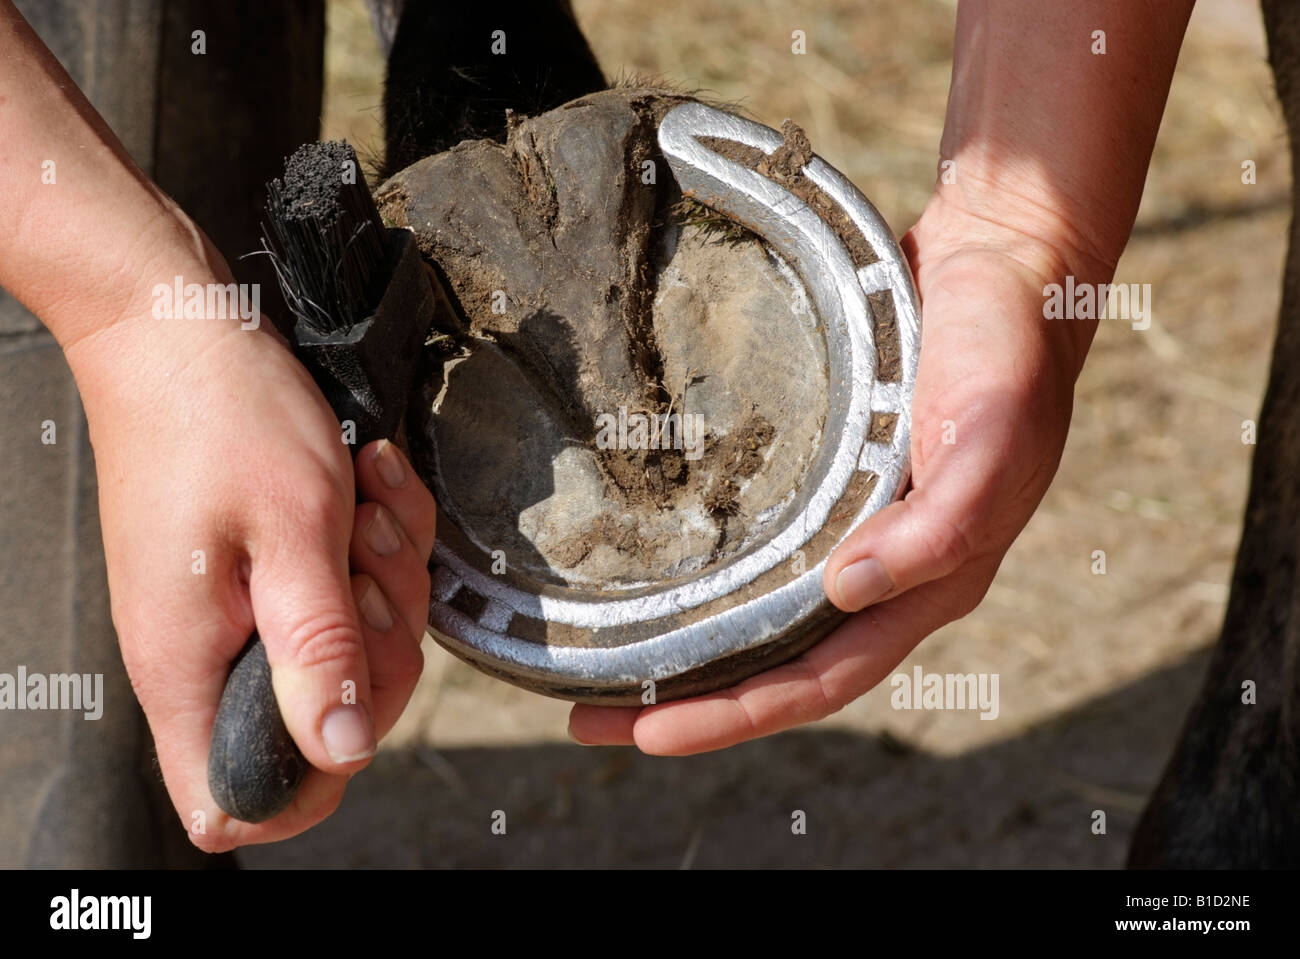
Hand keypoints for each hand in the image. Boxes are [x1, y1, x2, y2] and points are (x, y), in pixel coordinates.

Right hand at [67, 313, 434, 850]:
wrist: (181, 328)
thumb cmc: (224, 414)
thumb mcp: (294, 530)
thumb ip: (319, 646)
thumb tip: (340, 750)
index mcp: (190, 665)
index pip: (234, 798)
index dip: (310, 777)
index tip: (357, 692)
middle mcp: (208, 651)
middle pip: (327, 716)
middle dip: (383, 642)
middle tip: (370, 559)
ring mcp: (238, 610)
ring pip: (352, 646)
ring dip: (389, 575)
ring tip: (367, 504)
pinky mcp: (265, 570)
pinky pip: (346, 588)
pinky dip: (377, 542)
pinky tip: (370, 487)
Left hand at [567, 200, 1089, 750]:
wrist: (1005, 261)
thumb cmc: (1010, 352)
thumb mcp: (992, 438)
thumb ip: (939, 526)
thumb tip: (846, 592)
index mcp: (926, 584)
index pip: (822, 678)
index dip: (739, 713)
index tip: (651, 732)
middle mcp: (886, 573)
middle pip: (776, 662)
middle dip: (688, 700)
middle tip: (591, 717)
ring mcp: (856, 526)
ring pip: (761, 612)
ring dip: (688, 645)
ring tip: (602, 657)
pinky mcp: (829, 479)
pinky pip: (762, 543)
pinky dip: (709, 570)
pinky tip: (654, 565)